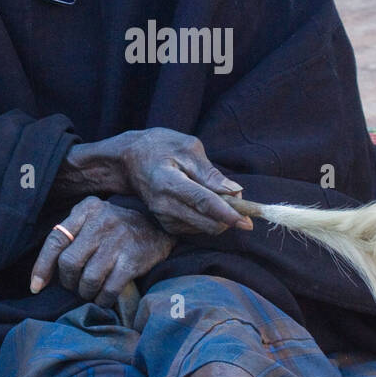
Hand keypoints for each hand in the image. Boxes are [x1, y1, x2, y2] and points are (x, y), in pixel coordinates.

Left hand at [29, 197, 175, 307]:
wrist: (159, 228)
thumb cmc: (116, 228)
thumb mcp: (93, 218)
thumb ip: (70, 234)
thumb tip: (43, 273)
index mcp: (86, 210)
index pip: (56, 239)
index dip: (42, 266)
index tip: (36, 287)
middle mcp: (101, 222)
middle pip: (69, 263)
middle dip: (68, 281)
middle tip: (74, 285)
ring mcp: (118, 241)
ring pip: (88, 279)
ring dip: (85, 292)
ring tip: (90, 291)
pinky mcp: (132, 260)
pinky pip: (109, 289)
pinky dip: (102, 299)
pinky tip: (104, 297)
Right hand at [117, 127, 253, 236]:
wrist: (128, 161)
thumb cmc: (160, 147)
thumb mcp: (187, 148)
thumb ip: (210, 172)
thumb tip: (235, 191)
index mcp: (168, 182)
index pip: (203, 202)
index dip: (227, 213)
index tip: (247, 221)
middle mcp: (164, 205)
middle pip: (207, 222)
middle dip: (230, 217)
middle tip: (239, 201)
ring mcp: (164, 218)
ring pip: (205, 228)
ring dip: (220, 217)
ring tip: (217, 194)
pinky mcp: (167, 225)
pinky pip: (197, 228)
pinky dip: (209, 219)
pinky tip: (206, 202)